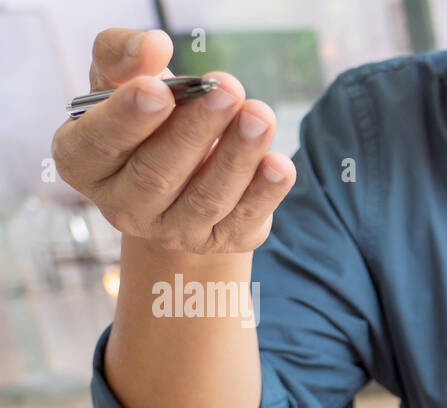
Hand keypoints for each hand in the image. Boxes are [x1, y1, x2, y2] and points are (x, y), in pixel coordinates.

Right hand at [52, 28, 295, 253]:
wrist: (183, 170)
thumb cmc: (148, 116)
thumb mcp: (124, 79)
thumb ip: (125, 55)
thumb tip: (153, 45)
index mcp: (84, 161)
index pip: (100, 143)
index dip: (129, 118)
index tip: (159, 90)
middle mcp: (123, 205)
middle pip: (157, 173)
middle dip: (196, 130)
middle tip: (226, 90)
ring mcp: (172, 230)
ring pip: (206, 198)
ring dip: (237, 155)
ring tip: (260, 116)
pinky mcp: (219, 240)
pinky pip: (243, 218)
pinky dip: (264, 192)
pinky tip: (280, 164)